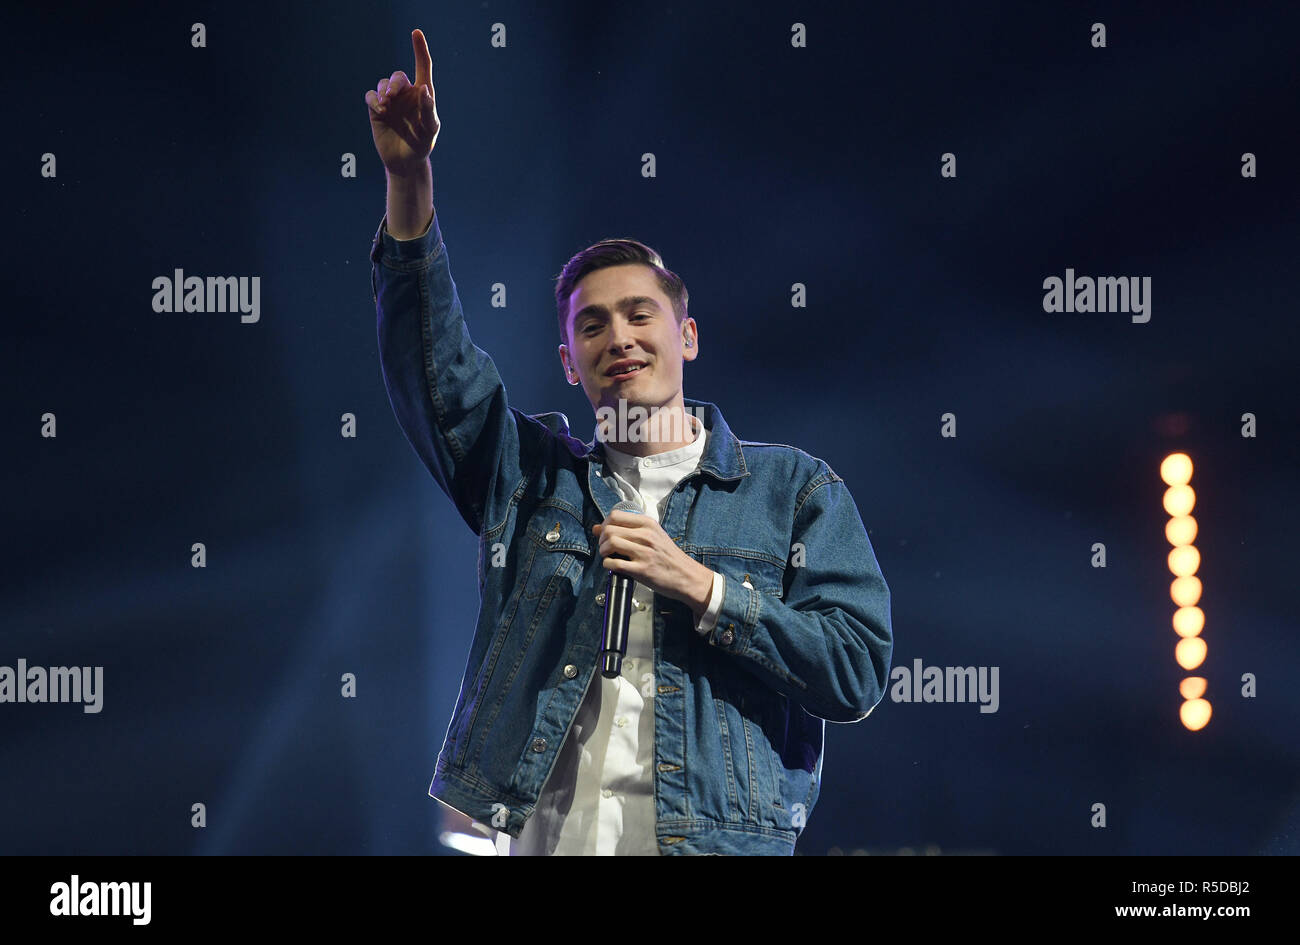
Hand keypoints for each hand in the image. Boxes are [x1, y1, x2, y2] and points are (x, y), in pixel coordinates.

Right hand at [365, 28, 440, 174]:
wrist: (405, 162)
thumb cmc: (422, 145)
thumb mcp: (430, 130)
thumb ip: (429, 111)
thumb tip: (424, 90)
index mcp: (423, 95)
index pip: (423, 67)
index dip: (419, 50)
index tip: (416, 32)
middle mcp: (406, 94)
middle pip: (398, 76)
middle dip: (394, 83)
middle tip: (392, 96)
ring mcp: (390, 101)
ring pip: (383, 84)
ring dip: (383, 92)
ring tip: (385, 106)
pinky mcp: (376, 109)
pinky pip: (371, 95)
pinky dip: (373, 100)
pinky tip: (380, 110)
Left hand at [593, 510, 714, 618]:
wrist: (686, 575)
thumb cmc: (668, 556)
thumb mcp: (651, 536)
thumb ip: (626, 529)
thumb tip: (597, 527)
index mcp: (648, 524)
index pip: (615, 515)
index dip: (605, 524)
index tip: (606, 533)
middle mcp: (646, 536)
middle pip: (610, 529)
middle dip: (602, 539)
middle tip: (606, 547)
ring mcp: (644, 552)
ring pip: (611, 543)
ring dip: (603, 551)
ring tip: (609, 555)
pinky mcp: (642, 570)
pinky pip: (614, 563)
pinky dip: (608, 564)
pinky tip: (613, 565)